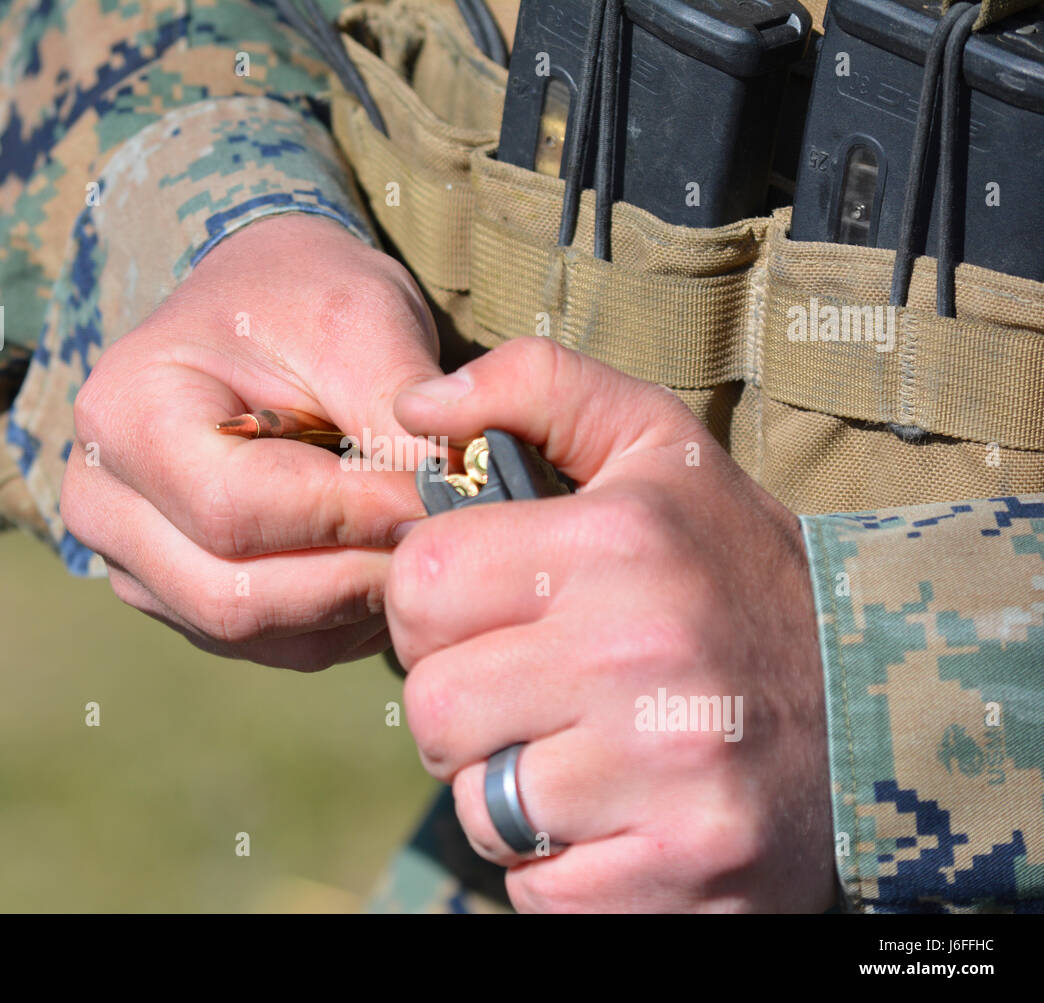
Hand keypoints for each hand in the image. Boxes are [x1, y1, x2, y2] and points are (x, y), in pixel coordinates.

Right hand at [61, 214, 440, 669]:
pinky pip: (273, 644)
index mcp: (124, 415)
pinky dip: (344, 620)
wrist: (262, 311)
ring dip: (356, 603)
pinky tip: (385, 562)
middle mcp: (104, 504)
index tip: (442, 498)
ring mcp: (134, 564)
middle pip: (235, 593)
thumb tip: (453, 497)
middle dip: (357, 574)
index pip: (237, 508)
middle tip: (448, 537)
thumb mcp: (357, 319)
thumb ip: (396, 407)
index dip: (350, 517)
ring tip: (422, 541)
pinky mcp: (181, 601)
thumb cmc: (302, 301)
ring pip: (258, 630)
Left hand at [386, 338, 833, 911]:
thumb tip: (412, 403)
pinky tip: (617, 814)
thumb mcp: (655, 447)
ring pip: (478, 805)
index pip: (421, 584)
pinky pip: (537, 884)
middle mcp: (642, 655)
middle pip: (434, 705)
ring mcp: (668, 774)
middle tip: (533, 690)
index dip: (435, 606)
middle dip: (464, 703)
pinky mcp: (685, 869)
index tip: (485, 612)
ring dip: (507, 787)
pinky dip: (557, 861)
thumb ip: (534, 389)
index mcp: (619, 542)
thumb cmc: (735, 571)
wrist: (878, 709)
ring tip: (581, 752)